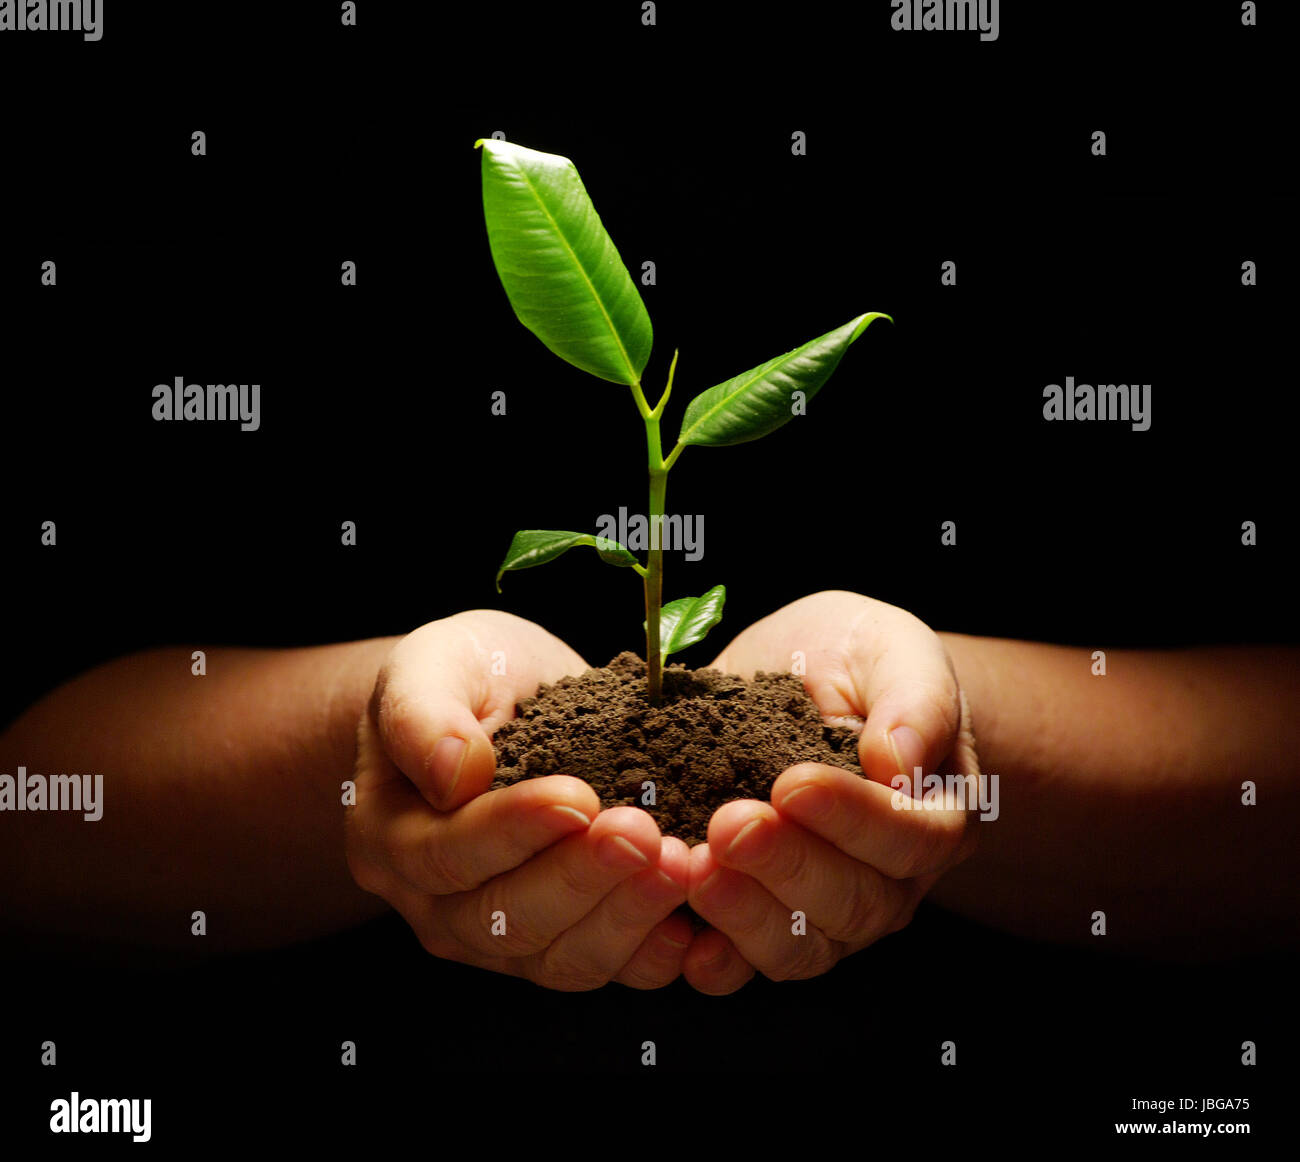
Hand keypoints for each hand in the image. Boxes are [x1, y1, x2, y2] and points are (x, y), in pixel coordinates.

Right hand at [345, 610, 692, 989]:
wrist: (504, 705)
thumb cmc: (463, 677)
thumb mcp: (434, 663)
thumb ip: (424, 712)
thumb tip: (452, 772)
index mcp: (393, 837)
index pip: (449, 853)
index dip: (514, 831)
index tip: (579, 797)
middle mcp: (437, 905)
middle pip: (505, 920)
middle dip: (581, 880)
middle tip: (644, 835)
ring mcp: (499, 937)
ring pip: (560, 958)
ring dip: (626, 918)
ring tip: (679, 866)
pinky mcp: (561, 945)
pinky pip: (608, 970)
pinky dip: (653, 954)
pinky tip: (695, 923)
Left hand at [682, 591, 980, 993]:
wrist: (803, 677)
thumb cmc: (857, 660)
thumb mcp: (893, 649)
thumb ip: (913, 699)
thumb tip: (899, 762)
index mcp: (935, 816)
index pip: (909, 838)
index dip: (852, 819)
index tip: (791, 783)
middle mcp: (889, 881)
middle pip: (853, 904)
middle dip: (786, 866)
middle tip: (728, 823)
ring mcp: (826, 915)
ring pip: (798, 948)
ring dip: (743, 914)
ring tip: (692, 868)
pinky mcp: (762, 923)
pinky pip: (741, 964)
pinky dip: (708, 955)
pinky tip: (674, 930)